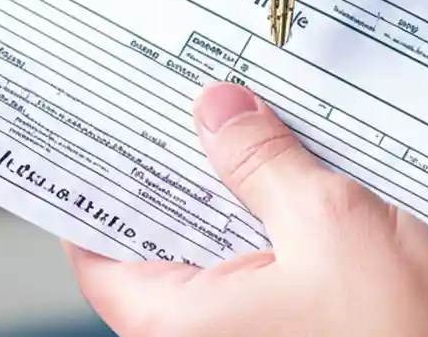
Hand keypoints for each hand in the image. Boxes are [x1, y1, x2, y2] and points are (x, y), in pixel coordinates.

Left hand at [63, 83, 427, 336]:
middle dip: (179, 175)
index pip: (98, 251)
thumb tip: (220, 114)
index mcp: (179, 322)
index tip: (106, 136)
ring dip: (232, 198)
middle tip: (187, 113)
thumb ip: (265, 162)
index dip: (99, 188)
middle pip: (161, 245)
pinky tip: (293, 184)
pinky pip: (259, 277)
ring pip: (216, 257)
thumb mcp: (329, 223)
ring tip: (245, 133)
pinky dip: (269, 229)